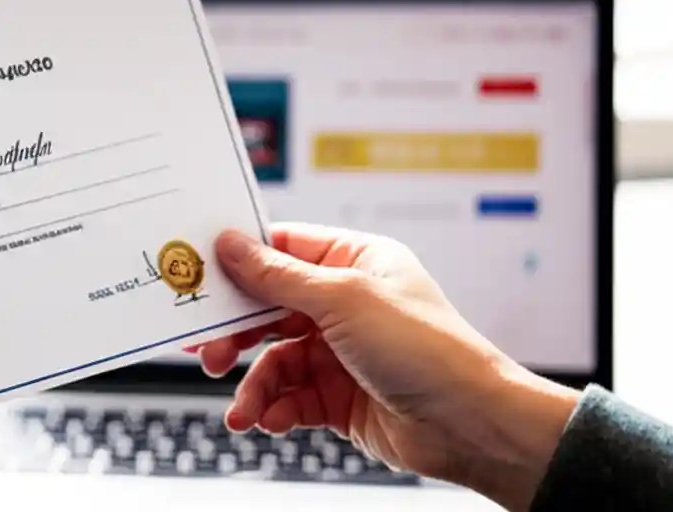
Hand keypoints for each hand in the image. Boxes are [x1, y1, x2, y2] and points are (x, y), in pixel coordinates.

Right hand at [197, 224, 578, 511]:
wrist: (472, 426)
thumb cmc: (427, 349)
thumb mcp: (342, 300)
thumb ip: (277, 276)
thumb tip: (230, 245)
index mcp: (354, 261)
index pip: (282, 249)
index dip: (239, 263)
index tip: (200, 276)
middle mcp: (346, 302)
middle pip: (268, 308)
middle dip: (236, 334)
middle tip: (208, 351)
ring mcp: (342, 350)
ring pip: (274, 360)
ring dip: (254, 385)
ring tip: (244, 410)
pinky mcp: (339, 395)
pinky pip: (290, 396)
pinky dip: (275, 409)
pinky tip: (270, 421)